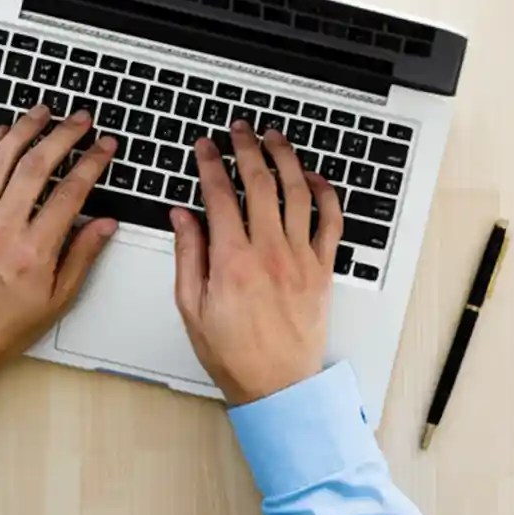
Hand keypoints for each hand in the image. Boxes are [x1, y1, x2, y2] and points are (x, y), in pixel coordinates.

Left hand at [0, 106, 116, 377]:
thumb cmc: (2, 327)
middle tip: (80, 119)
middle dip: (62, 136)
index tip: (105, 147)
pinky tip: (1, 134)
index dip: (92, 164)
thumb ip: (82, 256)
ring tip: (42, 112)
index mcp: (32, 252)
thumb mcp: (56, 299)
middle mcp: (0, 231)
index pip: (70, 194)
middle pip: (36, 168)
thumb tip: (105, 224)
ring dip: (24, 131)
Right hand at [170, 120, 341, 405]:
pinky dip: (325, 195)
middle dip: (247, 149)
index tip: (205, 146)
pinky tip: (315, 178)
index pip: (219, 195)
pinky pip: (331, 222)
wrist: (278, 384)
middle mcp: (270, 252)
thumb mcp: (191, 307)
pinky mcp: (323, 268)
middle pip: (261, 184)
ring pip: (297, 193)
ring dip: (286, 160)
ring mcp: (301, 258)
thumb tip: (183, 216)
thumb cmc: (234, 353)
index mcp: (232, 261)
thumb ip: (188, 255)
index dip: (210, 163)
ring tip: (275, 139)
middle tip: (240, 129)